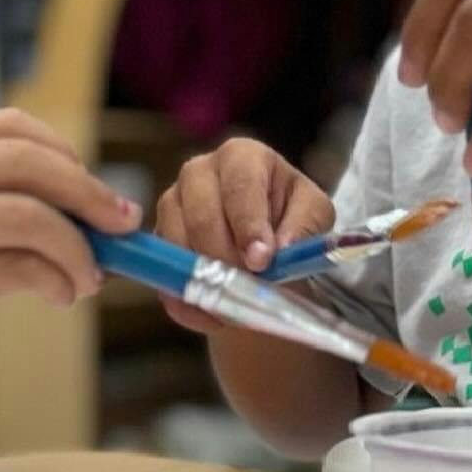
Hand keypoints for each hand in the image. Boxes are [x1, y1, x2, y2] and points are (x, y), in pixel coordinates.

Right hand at [0, 109, 141, 383]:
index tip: (92, 193)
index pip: (14, 129)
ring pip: (35, 217)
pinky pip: (21, 268)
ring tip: (84, 278)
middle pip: (34, 164)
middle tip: (119, 227)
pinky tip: (59, 295)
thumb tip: (75, 211)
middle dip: (91, 196)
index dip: (68, 157)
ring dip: (78, 251)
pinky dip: (57, 280)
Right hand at [155, 138, 332, 332]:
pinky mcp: (157, 238)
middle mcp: (198, 172)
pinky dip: (188, 299)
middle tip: (247, 285)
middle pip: (201, 213)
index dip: (249, 224)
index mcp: (241, 156)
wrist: (266, 246)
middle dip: (225, 255)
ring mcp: (172, 203)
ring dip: (204, 277)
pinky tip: (214, 315)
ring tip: (235, 303)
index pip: (239, 184)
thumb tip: (281, 248)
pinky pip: (163, 272)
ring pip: (176, 242)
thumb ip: (305, 226)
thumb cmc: (290, 219)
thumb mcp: (313, 215)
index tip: (261, 260)